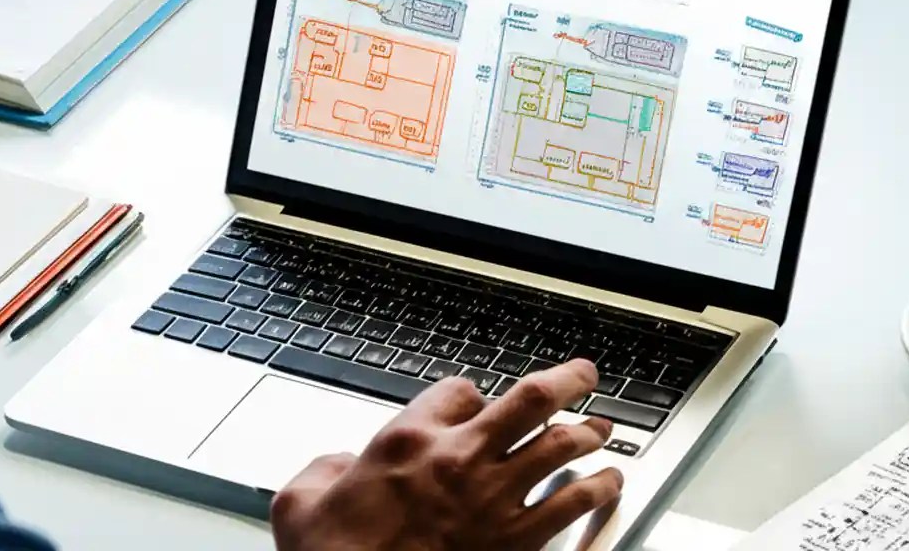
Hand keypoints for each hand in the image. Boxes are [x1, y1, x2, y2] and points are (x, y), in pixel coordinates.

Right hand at [271, 359, 622, 550]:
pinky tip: (606, 490)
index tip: (474, 400)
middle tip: (584, 375)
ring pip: (562, 451)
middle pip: (532, 401)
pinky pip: (570, 512)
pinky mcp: (515, 547)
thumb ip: (322, 471)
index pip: (458, 389)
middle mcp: (460, 462)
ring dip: (591, 438)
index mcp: (408, 439)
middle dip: (567, 381)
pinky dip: (595, 497)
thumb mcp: (301, 501)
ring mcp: (493, 504)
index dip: (471, 391)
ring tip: (604, 435)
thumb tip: (337, 467)